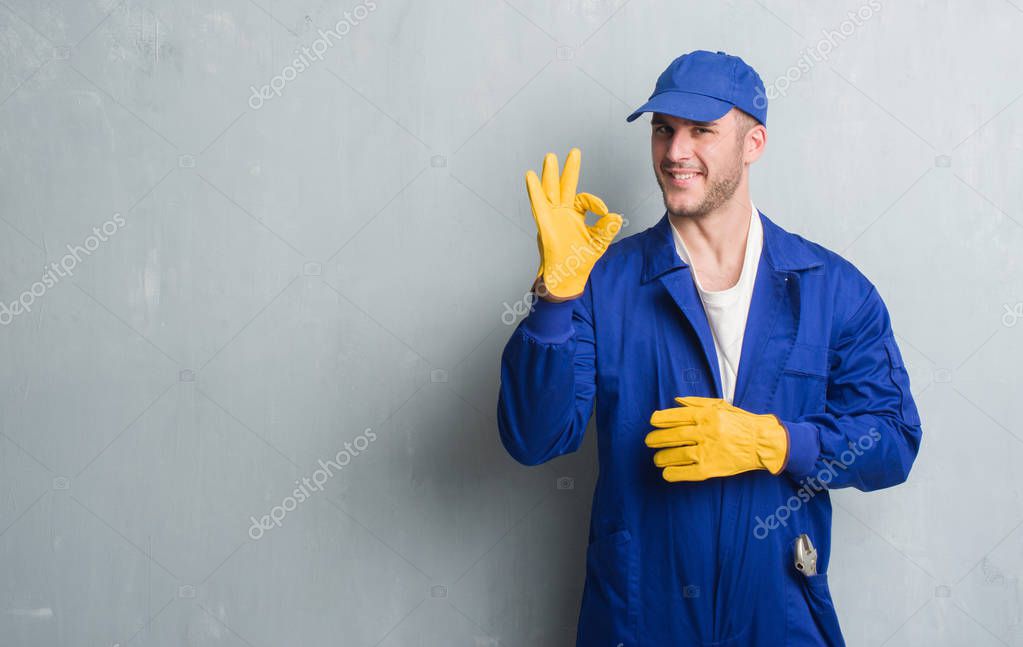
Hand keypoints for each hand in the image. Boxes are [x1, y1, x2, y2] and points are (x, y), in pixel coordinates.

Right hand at [525, 148, 622, 298]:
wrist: (567, 277)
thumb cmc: (580, 261)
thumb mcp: (599, 243)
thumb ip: (607, 229)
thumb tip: (616, 215)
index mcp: (575, 216)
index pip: (584, 200)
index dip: (595, 203)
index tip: (604, 213)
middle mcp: (562, 213)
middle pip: (565, 186)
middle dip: (569, 169)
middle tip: (575, 151)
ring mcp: (552, 217)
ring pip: (551, 191)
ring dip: (550, 175)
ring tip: (550, 157)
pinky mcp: (544, 225)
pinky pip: (539, 205)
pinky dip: (535, 191)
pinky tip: (531, 177)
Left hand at [644, 396, 788, 481]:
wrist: (763, 442)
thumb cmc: (741, 422)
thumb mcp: (721, 406)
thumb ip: (697, 402)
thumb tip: (675, 401)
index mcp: (708, 415)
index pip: (677, 416)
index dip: (661, 419)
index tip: (653, 422)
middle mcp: (706, 432)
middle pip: (674, 435)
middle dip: (657, 438)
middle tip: (649, 441)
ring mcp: (708, 451)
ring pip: (677, 454)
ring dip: (662, 457)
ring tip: (656, 459)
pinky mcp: (712, 468)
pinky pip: (687, 472)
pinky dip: (674, 473)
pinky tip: (666, 473)